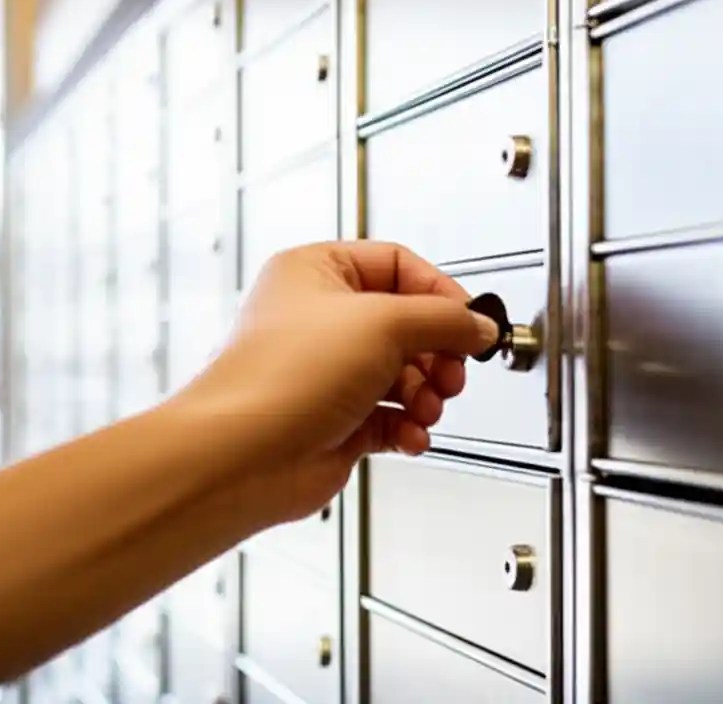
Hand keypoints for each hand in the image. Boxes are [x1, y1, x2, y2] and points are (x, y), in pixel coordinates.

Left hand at [174, 241, 498, 523]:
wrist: (244, 456)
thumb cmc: (281, 379)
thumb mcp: (383, 324)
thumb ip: (444, 320)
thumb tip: (478, 325)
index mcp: (317, 272)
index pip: (398, 266)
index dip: (439, 293)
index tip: (467, 321)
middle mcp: (321, 319)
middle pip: (408, 324)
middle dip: (437, 353)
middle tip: (451, 370)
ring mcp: (328, 371)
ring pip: (404, 373)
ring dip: (426, 394)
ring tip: (426, 406)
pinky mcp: (337, 419)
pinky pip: (392, 415)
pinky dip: (410, 426)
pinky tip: (411, 433)